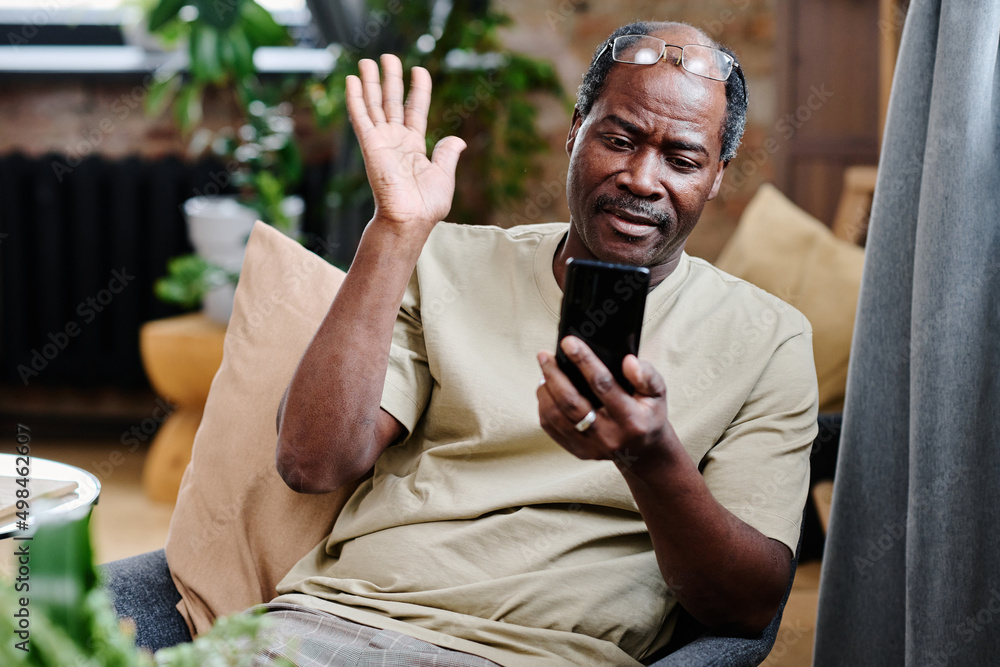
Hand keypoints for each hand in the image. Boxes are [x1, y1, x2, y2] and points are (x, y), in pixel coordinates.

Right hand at [346, 54, 466, 229]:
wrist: (410, 219)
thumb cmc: (427, 204)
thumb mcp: (443, 175)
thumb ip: (447, 154)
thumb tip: (458, 139)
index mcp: (414, 146)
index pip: (416, 110)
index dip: (418, 89)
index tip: (419, 70)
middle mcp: (396, 140)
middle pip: (392, 102)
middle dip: (390, 78)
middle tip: (387, 56)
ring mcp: (381, 141)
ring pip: (375, 104)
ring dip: (370, 82)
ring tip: (368, 60)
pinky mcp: (370, 145)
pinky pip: (361, 117)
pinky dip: (355, 99)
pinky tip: (351, 81)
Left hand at [536, 336, 677, 466]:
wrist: (644, 452)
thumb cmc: (649, 414)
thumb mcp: (657, 393)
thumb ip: (646, 375)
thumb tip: (628, 361)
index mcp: (631, 419)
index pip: (602, 384)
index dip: (584, 360)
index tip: (568, 342)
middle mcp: (609, 436)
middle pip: (571, 402)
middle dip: (554, 375)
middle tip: (544, 355)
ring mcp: (591, 447)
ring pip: (556, 416)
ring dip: (545, 390)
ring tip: (544, 371)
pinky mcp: (578, 451)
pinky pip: (552, 428)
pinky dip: (544, 406)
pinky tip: (546, 391)